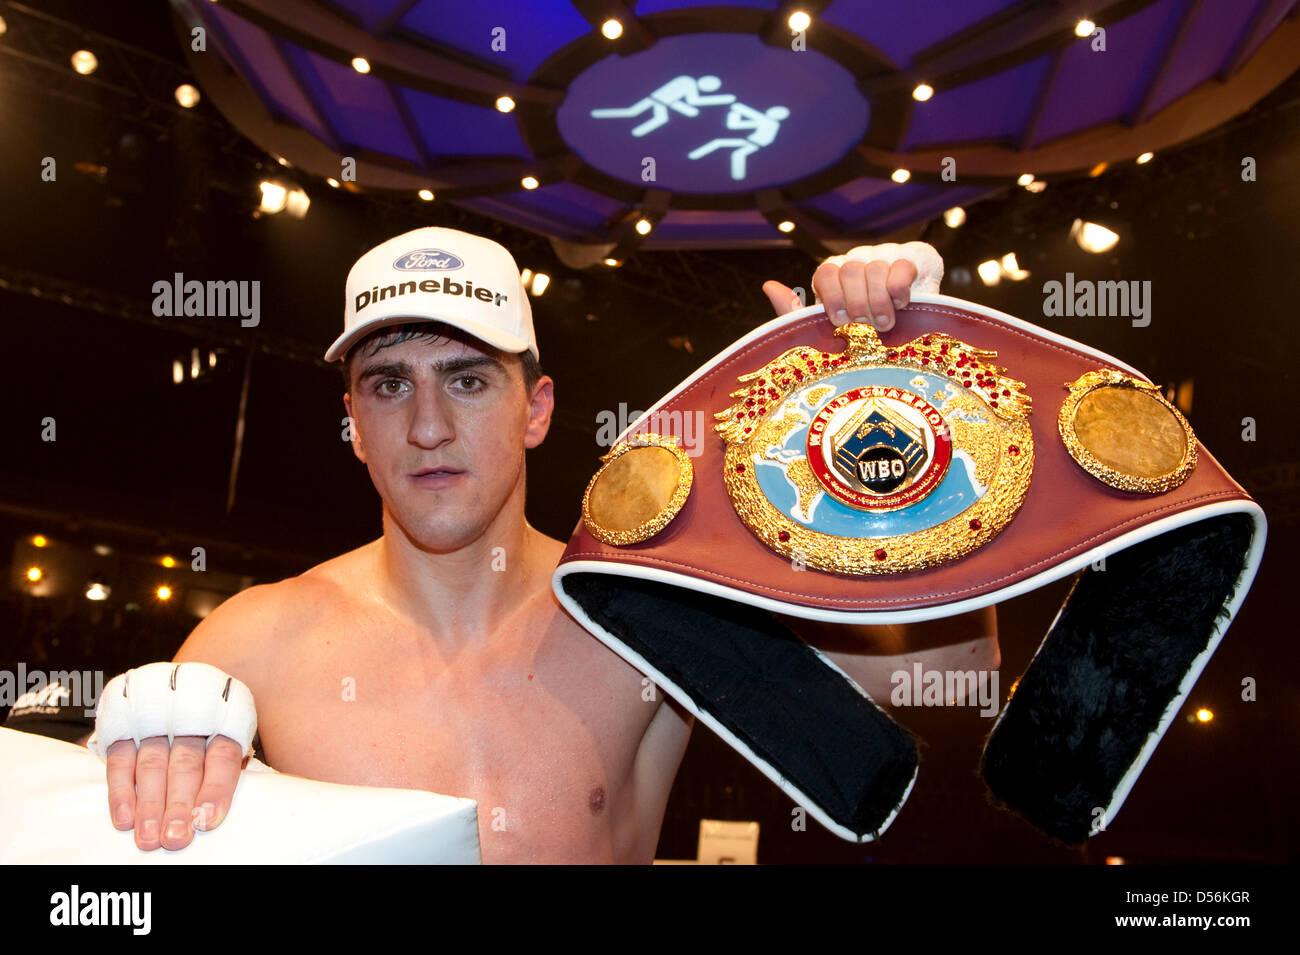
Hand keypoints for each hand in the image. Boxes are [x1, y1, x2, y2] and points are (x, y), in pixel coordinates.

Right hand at [106, 734, 244, 849]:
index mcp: (223, 723)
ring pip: (152, 766)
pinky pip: (120, 760)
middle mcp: (189, 722)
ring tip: (149, 836)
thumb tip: (219, 809)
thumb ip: (227, 767)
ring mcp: (154, 724)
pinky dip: (121, 791)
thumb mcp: (229, 736)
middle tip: (175, 837)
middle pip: (186, 766)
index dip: (216, 789)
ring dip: (149, 804)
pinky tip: (125, 818)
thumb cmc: (209, 723)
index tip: (207, 819)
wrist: (174, 677)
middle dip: (180, 805)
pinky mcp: (125, 728)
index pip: (223, 757)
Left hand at [762, 257, 919, 331]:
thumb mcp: (822, 329)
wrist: (898, 338)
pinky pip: (902, 267)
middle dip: (856, 302)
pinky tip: (900, 305)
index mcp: (832, 279)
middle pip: (850, 271)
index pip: (826, 272)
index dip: (832, 295)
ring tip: (883, 326)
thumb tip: (768, 285)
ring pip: (875, 270)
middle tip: (863, 326)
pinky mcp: (907, 266)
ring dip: (878, 301)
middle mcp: (854, 266)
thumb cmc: (853, 335)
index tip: (839, 321)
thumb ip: (795, 310)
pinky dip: (899, 287)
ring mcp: (881, 264)